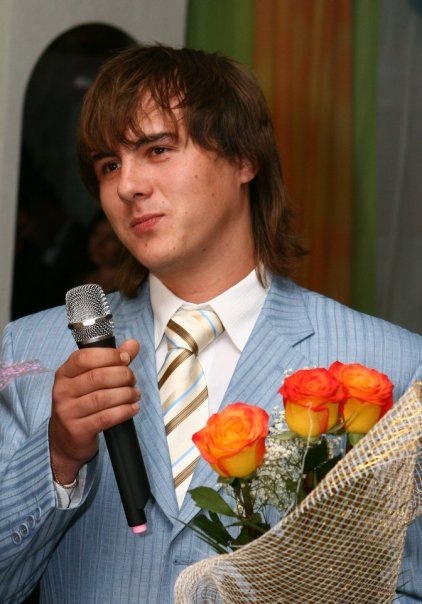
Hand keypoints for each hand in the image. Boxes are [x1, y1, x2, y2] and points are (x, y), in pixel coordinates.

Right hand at [49, 339, 139, 484]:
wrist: (65, 440)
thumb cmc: (81, 403)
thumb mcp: (90, 379)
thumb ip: (112, 360)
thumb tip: (133, 344)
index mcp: (64, 374)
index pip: (83, 358)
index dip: (108, 356)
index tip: (126, 358)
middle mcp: (62, 391)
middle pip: (96, 377)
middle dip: (122, 375)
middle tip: (133, 379)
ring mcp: (68, 412)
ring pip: (102, 398)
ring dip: (125, 394)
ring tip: (135, 394)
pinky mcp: (77, 430)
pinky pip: (105, 418)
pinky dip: (123, 411)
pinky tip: (133, 408)